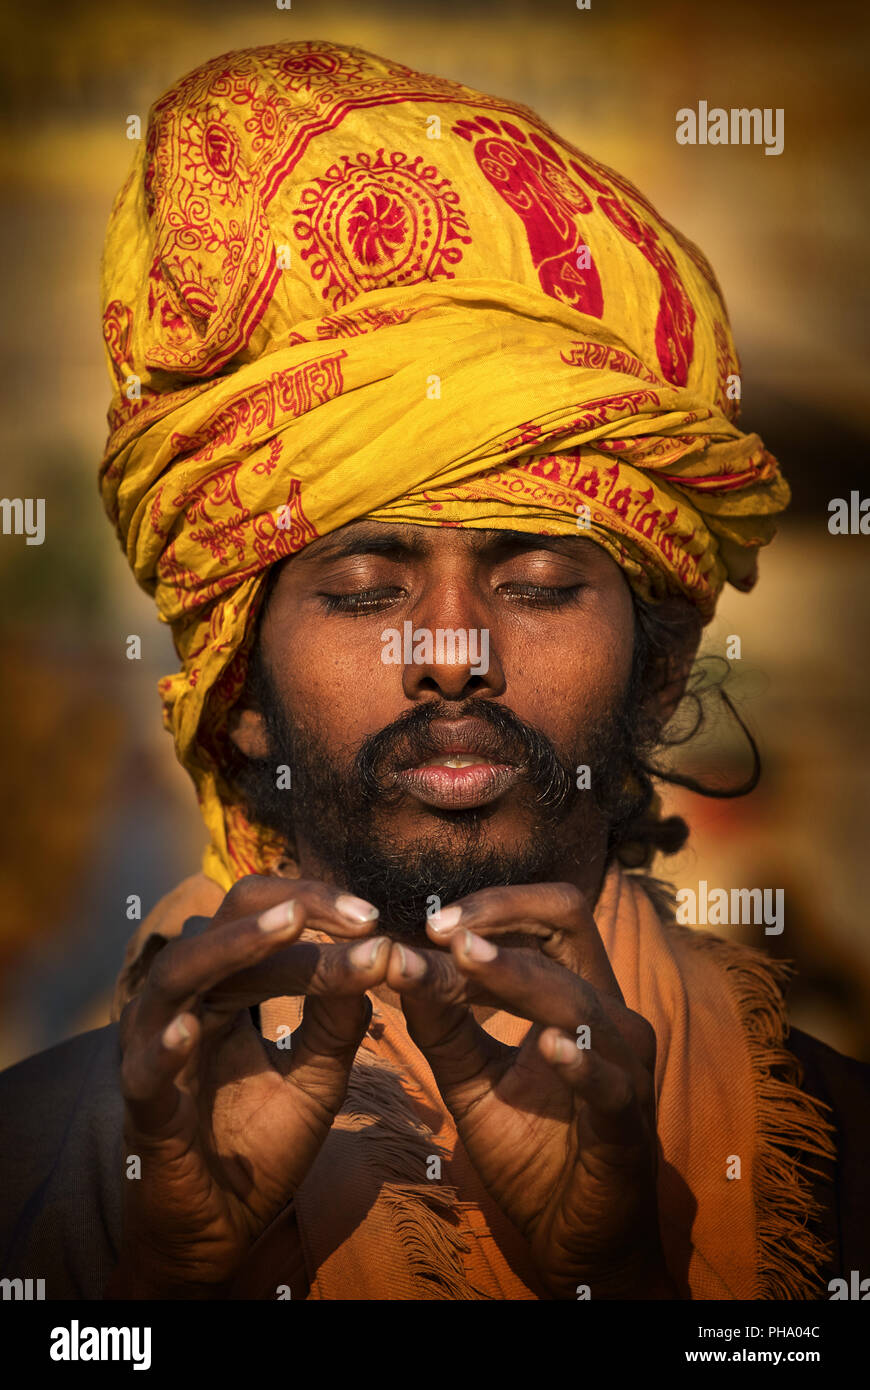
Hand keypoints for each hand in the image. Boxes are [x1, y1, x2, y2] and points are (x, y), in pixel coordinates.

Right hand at [106, 875, 387, 1298]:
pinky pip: (145, 1075)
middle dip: (290, 908)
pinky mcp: (144, 1115)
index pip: (262, 920)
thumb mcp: (317, 1078)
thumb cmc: (261, 1148)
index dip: (318, 909)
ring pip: (175, 978)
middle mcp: (183, 1005)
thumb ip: (340, 1023)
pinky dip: (164, 1049)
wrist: (221, 1234)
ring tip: (287, 926)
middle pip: (220, 926)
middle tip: (358, 915)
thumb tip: (379, 955)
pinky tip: (191, 1031)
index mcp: (222, 990)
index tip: (377, 919)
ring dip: (231, 948)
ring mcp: (154, 1054)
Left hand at [384, 883, 674, 1299]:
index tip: (431, 923)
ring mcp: (626, 1069)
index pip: (549, 916)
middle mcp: (611, 1015)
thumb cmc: (532, 1148)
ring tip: (463, 962)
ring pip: (578, 999)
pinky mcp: (627, 1129)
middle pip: (569, 925)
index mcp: (579, 995)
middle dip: (502, 915)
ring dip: (517, 978)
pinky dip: (580, 1063)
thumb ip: (442, 1024)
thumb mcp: (473, 1079)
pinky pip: (608, 1086)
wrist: (575, 1240)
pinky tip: (550, 1048)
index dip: (492, 908)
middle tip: (440, 927)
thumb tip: (396, 961)